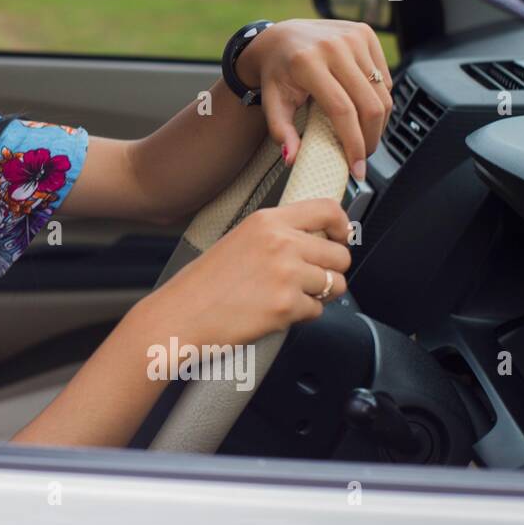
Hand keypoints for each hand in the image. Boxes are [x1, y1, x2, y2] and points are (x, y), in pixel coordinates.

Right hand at [143, 199, 352, 347]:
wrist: (181, 314)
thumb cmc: (203, 283)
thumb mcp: (239, 240)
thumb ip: (277, 235)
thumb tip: (316, 241)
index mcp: (267, 221)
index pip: (328, 209)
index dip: (342, 226)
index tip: (341, 237)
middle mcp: (281, 242)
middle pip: (340, 254)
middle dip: (331, 271)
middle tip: (307, 279)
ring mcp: (286, 274)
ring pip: (335, 285)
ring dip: (318, 295)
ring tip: (286, 296)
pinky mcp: (287, 305)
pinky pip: (317, 311)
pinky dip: (300, 315)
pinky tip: (274, 311)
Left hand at [235, 19, 393, 179]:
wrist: (279, 39)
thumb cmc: (276, 73)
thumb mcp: (272, 102)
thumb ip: (280, 131)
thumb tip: (292, 158)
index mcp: (307, 62)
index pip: (342, 110)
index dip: (353, 142)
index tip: (356, 167)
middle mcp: (334, 46)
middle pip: (369, 104)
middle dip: (371, 138)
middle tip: (363, 156)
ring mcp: (353, 37)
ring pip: (382, 93)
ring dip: (379, 122)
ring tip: (365, 137)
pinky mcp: (366, 34)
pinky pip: (385, 77)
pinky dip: (379, 100)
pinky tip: (366, 112)